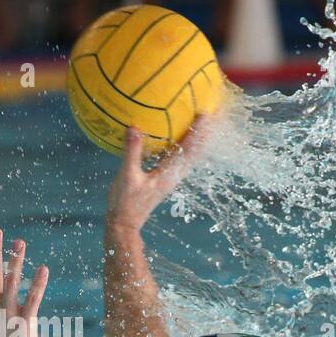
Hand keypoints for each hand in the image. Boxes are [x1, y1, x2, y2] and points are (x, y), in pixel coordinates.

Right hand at [105, 119, 205, 233]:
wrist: (124, 223)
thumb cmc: (125, 203)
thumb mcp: (127, 176)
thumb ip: (132, 151)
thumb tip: (134, 127)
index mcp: (169, 173)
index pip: (189, 148)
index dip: (198, 131)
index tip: (206, 113)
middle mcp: (175, 174)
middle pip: (196, 151)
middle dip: (204, 133)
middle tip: (211, 113)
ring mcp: (171, 177)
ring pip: (190, 155)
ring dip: (197, 139)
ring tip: (201, 122)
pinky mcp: (165, 178)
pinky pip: (179, 158)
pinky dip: (184, 146)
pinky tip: (178, 136)